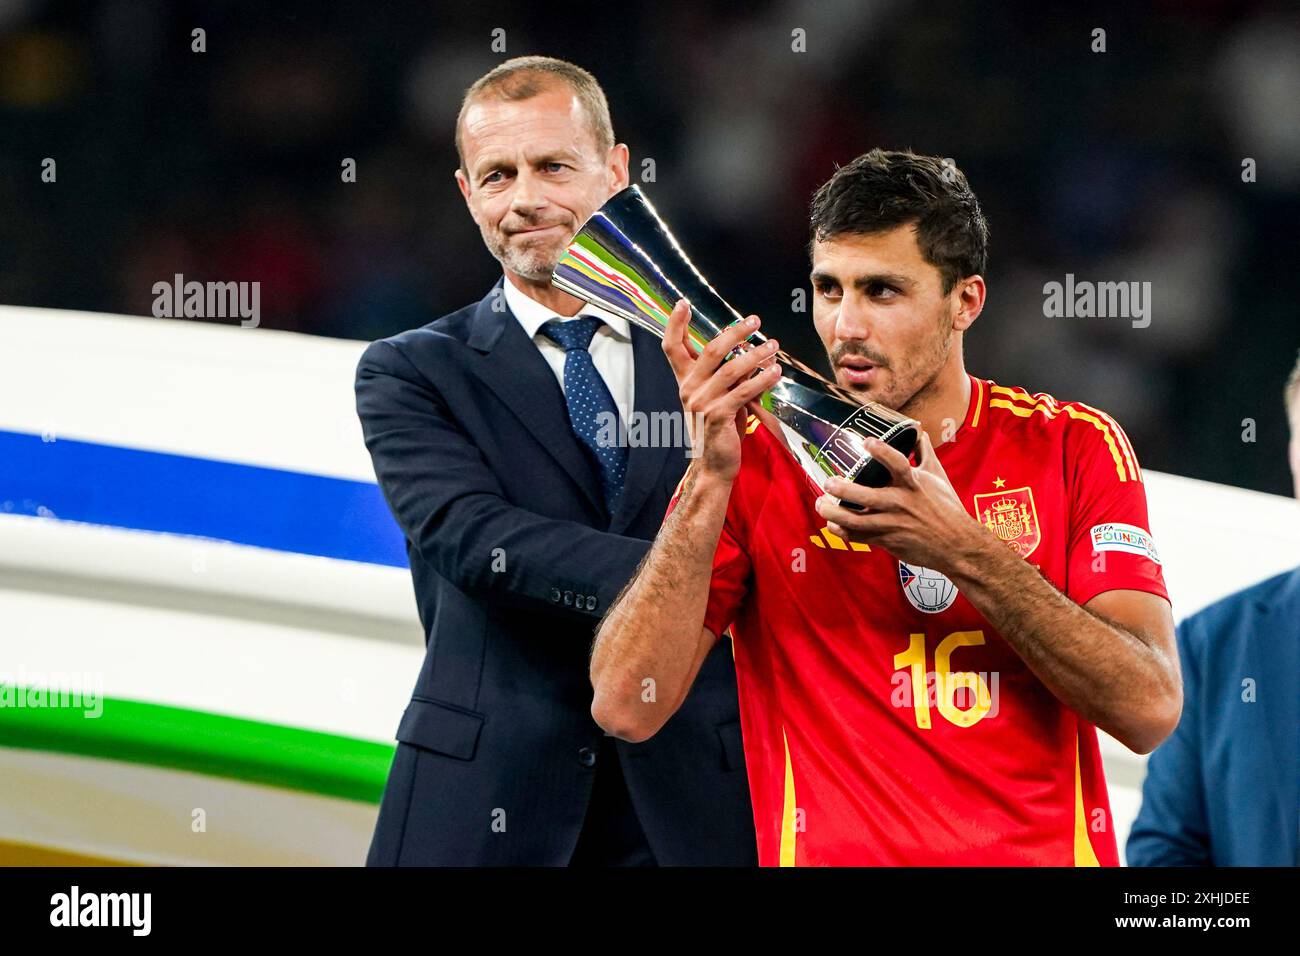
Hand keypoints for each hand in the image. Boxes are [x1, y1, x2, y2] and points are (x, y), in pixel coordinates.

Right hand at [662, 299, 781, 481]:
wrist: (714, 465)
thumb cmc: (719, 430)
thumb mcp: (720, 397)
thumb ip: (729, 375)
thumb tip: (752, 353)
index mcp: (685, 381)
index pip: (672, 347)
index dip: (675, 324)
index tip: (682, 303)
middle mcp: (689, 389)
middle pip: (711, 349)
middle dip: (736, 332)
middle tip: (755, 321)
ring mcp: (702, 402)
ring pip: (732, 368)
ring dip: (756, 355)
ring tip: (774, 347)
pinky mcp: (718, 415)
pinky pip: (744, 390)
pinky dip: (762, 379)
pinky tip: (775, 372)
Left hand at [814, 431, 982, 571]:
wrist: (956, 545)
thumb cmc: (946, 508)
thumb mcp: (938, 476)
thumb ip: (924, 452)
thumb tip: (918, 430)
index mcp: (913, 484)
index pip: (897, 464)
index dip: (881, 451)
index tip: (867, 442)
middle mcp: (900, 503)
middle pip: (866, 496)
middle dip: (842, 489)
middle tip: (828, 482)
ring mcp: (892, 523)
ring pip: (855, 520)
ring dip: (833, 513)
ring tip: (821, 503)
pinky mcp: (887, 540)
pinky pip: (858, 537)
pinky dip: (841, 532)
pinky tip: (832, 525)